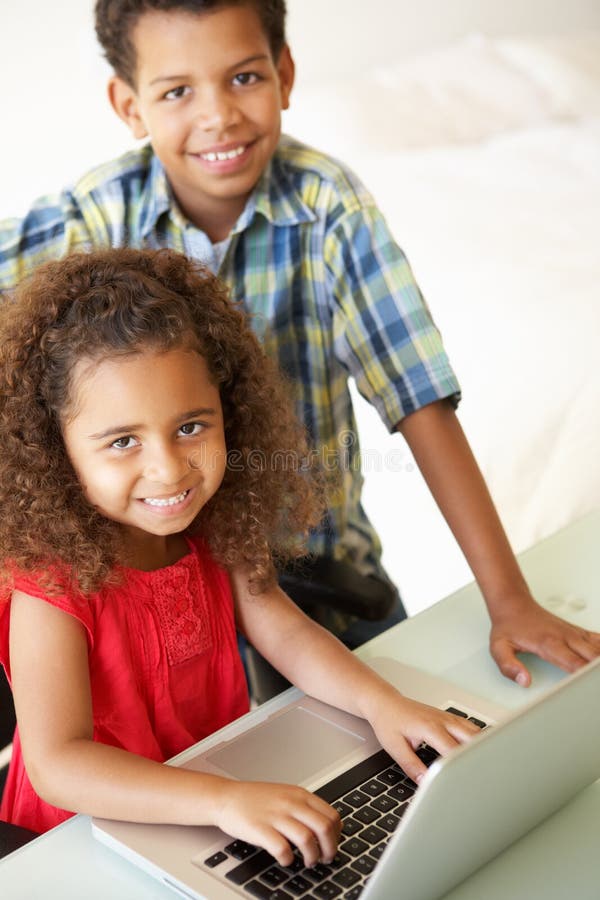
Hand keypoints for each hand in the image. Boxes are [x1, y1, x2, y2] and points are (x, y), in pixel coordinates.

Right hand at [216, 781, 340, 866]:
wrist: (227, 797)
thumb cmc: (256, 799)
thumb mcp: (286, 794)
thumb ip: (305, 807)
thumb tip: (326, 828)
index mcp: (300, 794)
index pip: (331, 815)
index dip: (337, 834)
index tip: (333, 844)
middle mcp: (290, 803)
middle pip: (324, 827)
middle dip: (330, 848)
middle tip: (326, 858)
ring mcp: (276, 816)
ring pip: (307, 839)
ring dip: (312, 856)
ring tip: (309, 861)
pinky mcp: (260, 829)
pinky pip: (282, 848)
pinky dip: (288, 858)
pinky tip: (286, 859)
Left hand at [367, 689, 481, 784]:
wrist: (386, 703)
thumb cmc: (389, 721)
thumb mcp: (395, 747)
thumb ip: (412, 766)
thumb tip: (426, 783)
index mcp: (430, 728)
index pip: (453, 751)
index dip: (462, 769)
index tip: (468, 782)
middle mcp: (443, 720)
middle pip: (472, 739)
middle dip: (480, 758)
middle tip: (485, 777)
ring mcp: (448, 717)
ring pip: (475, 732)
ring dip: (482, 747)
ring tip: (486, 767)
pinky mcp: (449, 717)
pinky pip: (471, 727)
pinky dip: (478, 740)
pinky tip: (481, 752)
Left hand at [489, 598, 599, 686]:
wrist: (513, 604)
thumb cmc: (508, 625)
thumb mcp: (499, 647)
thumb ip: (509, 666)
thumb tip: (524, 681)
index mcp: (548, 643)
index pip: (574, 663)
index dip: (585, 676)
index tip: (590, 687)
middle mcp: (564, 636)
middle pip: (592, 657)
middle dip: (596, 673)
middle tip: (595, 686)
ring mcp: (572, 632)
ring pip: (598, 647)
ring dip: (599, 662)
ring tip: (598, 677)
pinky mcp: (576, 631)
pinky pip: (597, 639)